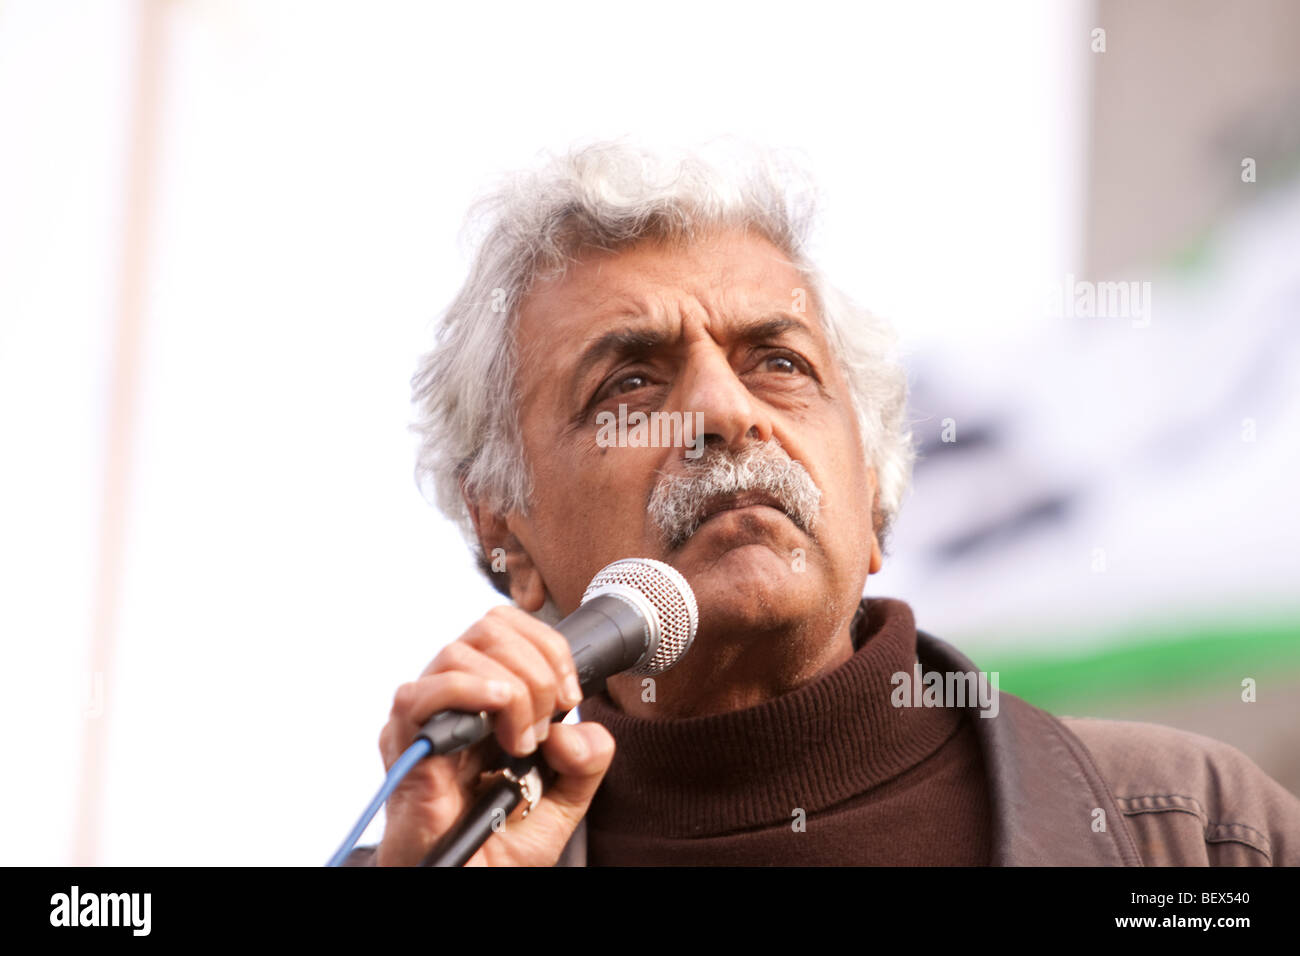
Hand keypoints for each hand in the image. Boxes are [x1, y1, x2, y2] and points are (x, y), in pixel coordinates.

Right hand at [375, 605, 614, 865]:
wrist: (468, 885)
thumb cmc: (499, 848)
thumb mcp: (564, 800)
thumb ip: (585, 759)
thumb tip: (575, 728)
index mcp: (486, 697)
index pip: (508, 626)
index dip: (547, 646)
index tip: (569, 698)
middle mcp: (452, 699)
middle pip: (490, 627)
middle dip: (536, 669)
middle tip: (543, 729)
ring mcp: (425, 720)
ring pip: (458, 652)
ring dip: (508, 690)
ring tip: (519, 743)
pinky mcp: (403, 748)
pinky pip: (419, 696)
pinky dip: (466, 692)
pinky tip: (495, 716)